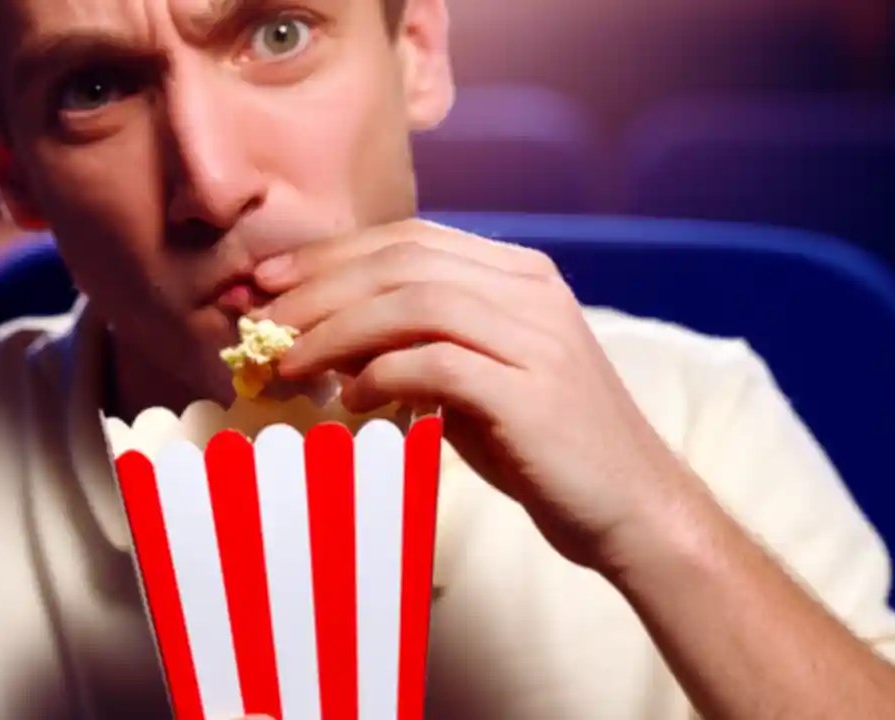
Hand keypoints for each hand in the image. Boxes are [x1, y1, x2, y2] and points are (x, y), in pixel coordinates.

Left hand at [255, 219, 694, 569]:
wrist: (633, 506)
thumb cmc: (546, 446)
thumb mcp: (478, 381)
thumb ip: (418, 348)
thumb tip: (327, 340)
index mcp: (519, 275)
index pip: (409, 240)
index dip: (331, 255)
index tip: (271, 283)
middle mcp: (530, 291)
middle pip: (401, 262)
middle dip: (319, 288)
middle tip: (262, 323)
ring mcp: (535, 337)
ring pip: (412, 302)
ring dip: (336, 330)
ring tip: (289, 363)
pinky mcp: (530, 392)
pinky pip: (436, 364)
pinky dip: (381, 374)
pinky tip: (351, 400)